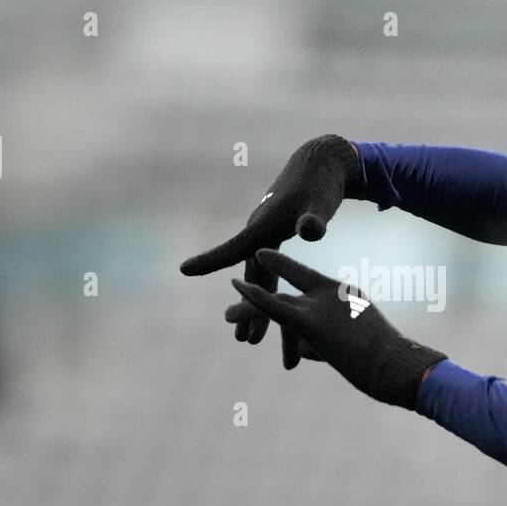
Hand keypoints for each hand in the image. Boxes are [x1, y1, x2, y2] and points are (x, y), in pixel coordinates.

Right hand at [180, 134, 361, 357]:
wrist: (322, 164)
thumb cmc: (322, 184)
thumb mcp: (322, 202)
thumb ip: (316, 219)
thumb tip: (309, 231)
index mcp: (264, 226)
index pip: (234, 248)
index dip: (210, 260)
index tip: (183, 269)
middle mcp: (259, 232)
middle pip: (249, 277)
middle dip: (248, 309)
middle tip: (245, 341)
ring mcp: (266, 236)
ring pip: (259, 278)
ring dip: (258, 306)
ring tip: (253, 338)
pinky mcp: (276, 238)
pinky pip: (269, 271)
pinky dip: (270, 291)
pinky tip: (273, 308)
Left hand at [225, 249, 446, 408]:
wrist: (398, 365)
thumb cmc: (387, 363)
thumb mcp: (349, 348)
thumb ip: (320, 345)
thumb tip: (302, 352)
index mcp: (344, 294)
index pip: (309, 281)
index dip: (286, 269)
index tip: (265, 260)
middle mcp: (331, 293)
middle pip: (288, 289)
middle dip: (262, 295)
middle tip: (238, 289)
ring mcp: (320, 306)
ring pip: (276, 302)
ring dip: (249, 308)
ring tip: (227, 316)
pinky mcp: (310, 323)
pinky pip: (275, 309)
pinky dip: (254, 301)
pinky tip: (236, 297)